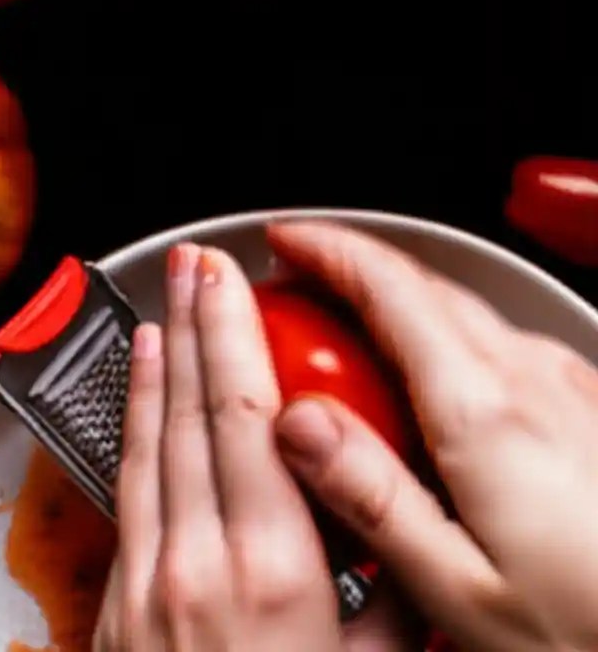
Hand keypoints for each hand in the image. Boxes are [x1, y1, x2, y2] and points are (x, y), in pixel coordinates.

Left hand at [94, 244, 416, 650]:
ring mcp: (144, 578)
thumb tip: (414, 530)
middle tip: (190, 263)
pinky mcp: (115, 599)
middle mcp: (198, 561)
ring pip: (146, 445)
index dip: (230, 335)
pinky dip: (130, 432)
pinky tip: (136, 399)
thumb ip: (399, 594)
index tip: (225, 278)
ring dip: (153, 368)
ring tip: (163, 310)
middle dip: (192, 326)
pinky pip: (123, 493)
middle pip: (188, 414)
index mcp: (274, 570)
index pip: (244, 418)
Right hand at [268, 222, 597, 651]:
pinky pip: (503, 350)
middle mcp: (538, 385)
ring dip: (399, 309)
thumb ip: (370, 496)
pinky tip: (430, 392)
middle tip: (296, 287)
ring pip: (466, 317)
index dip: (329, 249)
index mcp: (489, 418)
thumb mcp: (457, 586)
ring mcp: (574, 392)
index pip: (393, 290)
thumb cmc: (589, 631)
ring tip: (348, 345)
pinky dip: (447, 346)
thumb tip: (295, 423)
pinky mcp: (594, 411)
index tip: (284, 238)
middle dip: (353, 272)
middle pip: (429, 289)